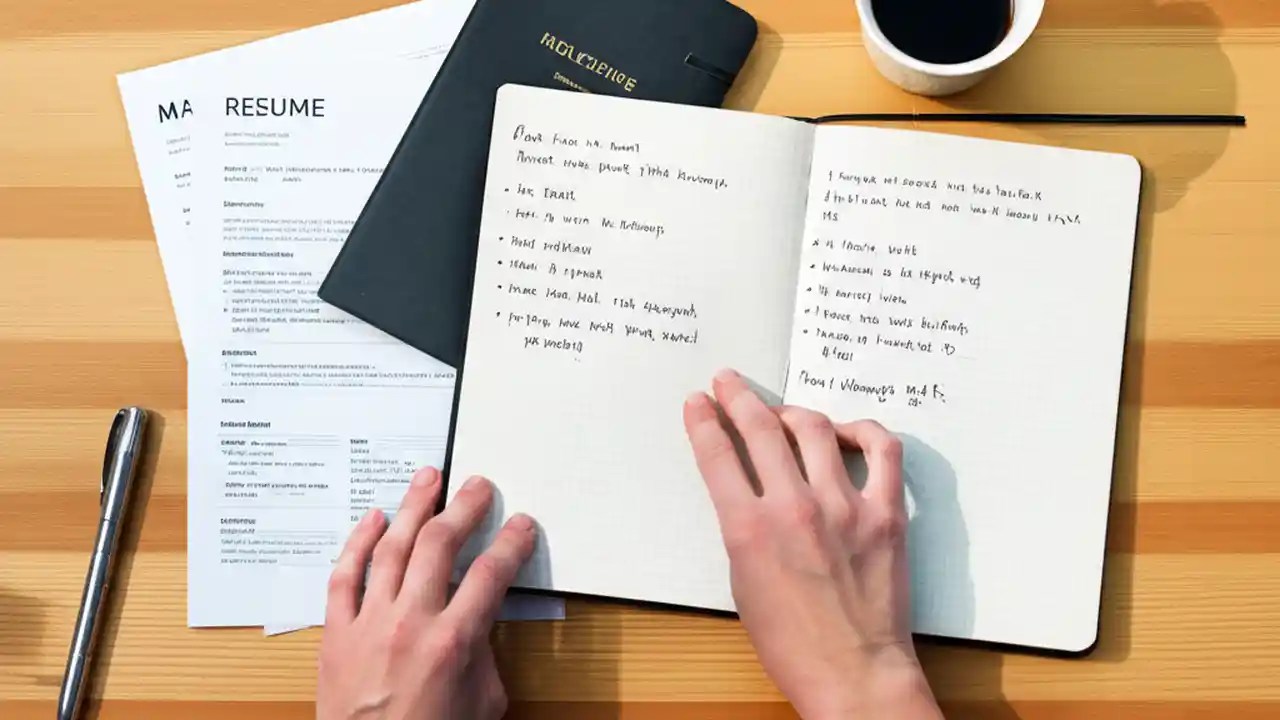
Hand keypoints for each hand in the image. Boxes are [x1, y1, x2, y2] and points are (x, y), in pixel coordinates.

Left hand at [316, 468, 535, 719]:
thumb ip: (484, 651)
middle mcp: (410, 624)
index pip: (490, 574)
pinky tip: (373, 518)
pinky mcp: (336, 633)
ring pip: (391, 547)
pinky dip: (358, 542)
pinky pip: (344, 575)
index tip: (520, 525)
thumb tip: (478, 617)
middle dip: (464, 508)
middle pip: (440, 545)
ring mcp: (369, 624)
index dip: (510, 543)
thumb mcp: (482, 702)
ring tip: (427, 479)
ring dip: (412, 507)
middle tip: (477, 487)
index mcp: (453, 642)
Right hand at [682, 369, 942, 719]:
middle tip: (729, 383)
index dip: (703, 419)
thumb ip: (742, 528)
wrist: (853, 674)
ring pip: (814, 428)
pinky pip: (882, 450)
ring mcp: (843, 506)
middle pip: (760, 428)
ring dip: (791, 410)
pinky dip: (863, 430)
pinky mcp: (885, 512)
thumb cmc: (793, 644)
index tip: (700, 402)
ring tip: (783, 411)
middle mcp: (793, 507)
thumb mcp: (742, 583)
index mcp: (748, 528)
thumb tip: (747, 490)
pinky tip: (847, 432)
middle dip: (738, 398)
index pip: (717, 453)